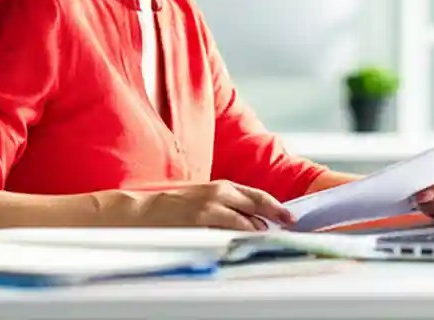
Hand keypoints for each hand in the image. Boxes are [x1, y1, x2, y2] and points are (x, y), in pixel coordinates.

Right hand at [142, 180, 295, 230]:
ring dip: (258, 231)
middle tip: (289, 227)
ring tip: (268, 239)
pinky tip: (245, 245)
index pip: (257, 196)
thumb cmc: (175, 207)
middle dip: (275, 217)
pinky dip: (238, 239)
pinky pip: (225, 234)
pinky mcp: (198, 224)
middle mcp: (218, 194)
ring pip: (245, 221)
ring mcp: (208, 210)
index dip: (277, 207)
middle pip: (257, 205)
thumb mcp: (205, 198)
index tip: (291, 217)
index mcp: (221, 187)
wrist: (142, 212)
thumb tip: (254, 219)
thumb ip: (228, 205)